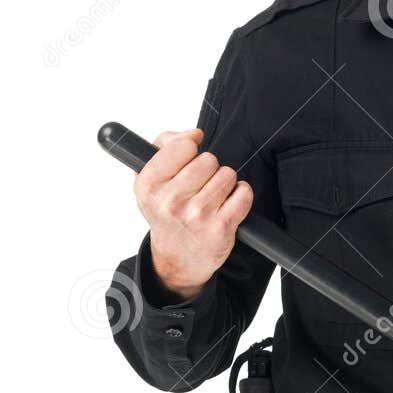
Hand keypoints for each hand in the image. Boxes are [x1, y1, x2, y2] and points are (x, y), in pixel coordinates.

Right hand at [134, 128, 253, 300]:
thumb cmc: (166, 212)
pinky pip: (243, 193)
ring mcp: (196, 216)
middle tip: (199, 186)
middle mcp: (170, 201)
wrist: (177, 257)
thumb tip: (194, 134)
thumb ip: (166, 144)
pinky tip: (227, 205)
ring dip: (224, 183)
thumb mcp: (151, 178)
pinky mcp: (221, 228)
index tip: (185, 164)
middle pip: (208, 159)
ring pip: (227, 175)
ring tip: (211, 198)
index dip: (188, 152)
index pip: (183, 146)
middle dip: (208, 169)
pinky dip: (240, 196)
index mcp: (149, 185)